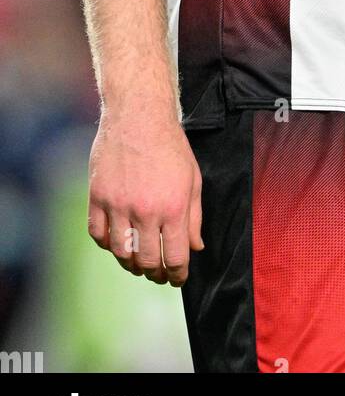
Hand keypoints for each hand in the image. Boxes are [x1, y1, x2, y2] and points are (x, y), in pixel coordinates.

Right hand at [87, 108, 203, 286]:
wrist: (139, 116)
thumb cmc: (170, 146)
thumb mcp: (193, 180)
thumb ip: (194, 217)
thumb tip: (196, 247)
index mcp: (173, 207)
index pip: (174, 257)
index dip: (177, 274)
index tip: (177, 278)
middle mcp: (145, 210)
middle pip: (146, 260)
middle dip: (155, 273)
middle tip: (158, 274)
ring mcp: (118, 204)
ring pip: (121, 252)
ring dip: (131, 264)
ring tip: (138, 263)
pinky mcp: (97, 196)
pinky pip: (98, 234)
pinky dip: (107, 244)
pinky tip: (117, 242)